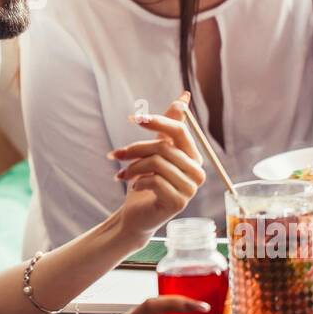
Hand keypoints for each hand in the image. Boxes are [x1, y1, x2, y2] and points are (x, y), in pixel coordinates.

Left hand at [107, 93, 203, 243]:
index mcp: (194, 157)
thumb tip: (183, 97)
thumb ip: (169, 126)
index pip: (180, 130)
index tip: (133, 118)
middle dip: (135, 148)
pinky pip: (155, 181)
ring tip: (122, 173)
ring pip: (157, 163)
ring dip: (133, 167)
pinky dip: (138, 180)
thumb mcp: (156, 150)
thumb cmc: (147, 181)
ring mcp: (190, 189)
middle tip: (115, 154)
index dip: (156, 121)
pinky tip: (133, 185)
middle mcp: (197, 172)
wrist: (137, 216)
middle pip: (164, 146)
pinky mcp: (178, 203)